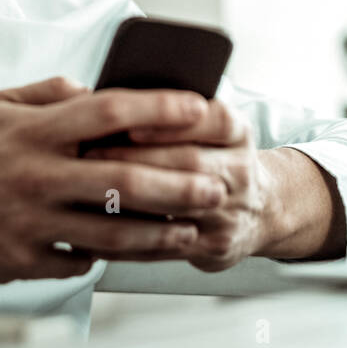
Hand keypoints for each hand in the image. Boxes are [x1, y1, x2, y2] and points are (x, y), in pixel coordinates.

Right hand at [0, 77, 228, 282]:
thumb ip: (50, 93)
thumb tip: (95, 89)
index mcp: (35, 131)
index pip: (109, 111)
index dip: (159, 107)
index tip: (198, 107)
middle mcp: (37, 175)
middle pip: (125, 179)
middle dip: (179, 184)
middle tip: (215, 186)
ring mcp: (30, 222)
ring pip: (112, 233)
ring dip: (160, 234)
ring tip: (192, 231)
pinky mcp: (22, 260)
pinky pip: (79, 262)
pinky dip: (108, 258)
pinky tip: (136, 252)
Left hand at [83, 98, 276, 271]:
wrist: (260, 209)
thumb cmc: (213, 158)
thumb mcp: (210, 127)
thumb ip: (172, 113)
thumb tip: (111, 100)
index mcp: (238, 132)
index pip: (214, 120)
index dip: (173, 122)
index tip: (131, 124)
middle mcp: (241, 171)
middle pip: (189, 162)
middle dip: (135, 158)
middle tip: (88, 154)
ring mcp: (231, 212)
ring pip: (177, 205)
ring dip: (128, 197)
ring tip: (86, 189)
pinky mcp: (215, 247)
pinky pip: (167, 245)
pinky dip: (128, 238)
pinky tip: (96, 229)